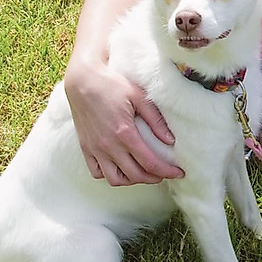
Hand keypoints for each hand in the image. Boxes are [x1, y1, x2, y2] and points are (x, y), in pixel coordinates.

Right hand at [64, 58, 182, 185]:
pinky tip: (121, 168)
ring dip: (132, 180)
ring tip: (143, 172)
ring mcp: (95, 149)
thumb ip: (155, 120)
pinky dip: (110, 175)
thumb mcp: (139, 96)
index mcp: (124, 133)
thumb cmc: (112, 85)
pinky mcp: (85, 148)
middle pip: (135, 175)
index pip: (150, 163)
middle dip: (153, 178)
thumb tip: (170, 140)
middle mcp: (108, 145)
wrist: (82, 81)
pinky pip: (97, 172)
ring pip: (115, 179)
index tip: (179, 173)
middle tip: (164, 173)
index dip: (167, 172)